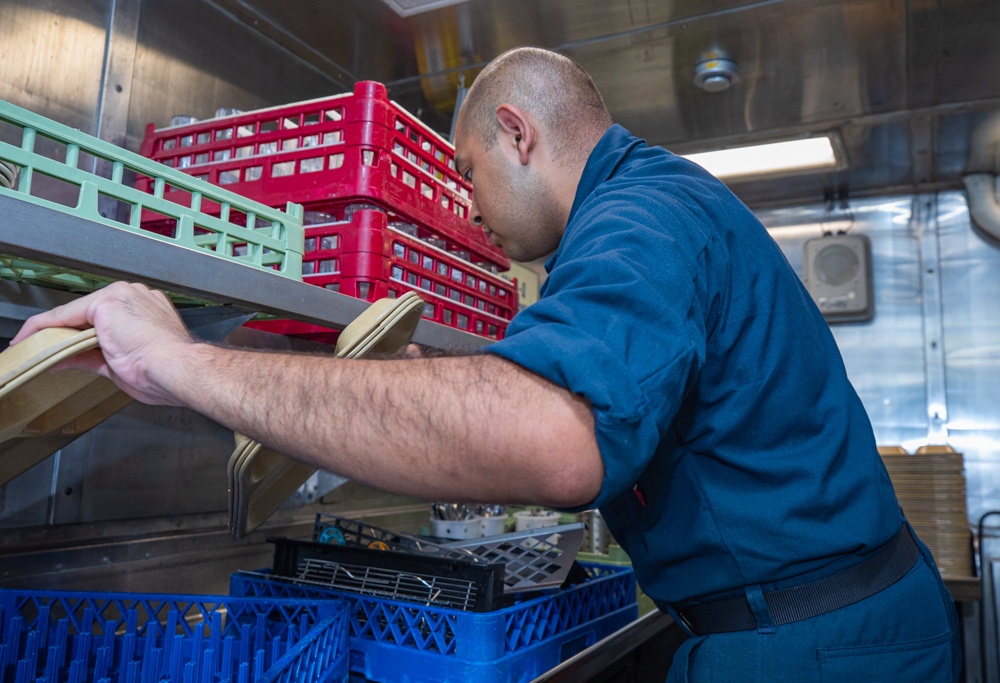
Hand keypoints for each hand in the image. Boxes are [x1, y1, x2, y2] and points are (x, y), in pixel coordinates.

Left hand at [11, 281, 194, 404]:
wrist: (178, 370)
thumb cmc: (166, 371)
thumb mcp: (121, 365)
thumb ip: (92, 357)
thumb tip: (67, 360)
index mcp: (147, 309)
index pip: (102, 318)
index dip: (77, 333)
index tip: (63, 346)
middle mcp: (135, 296)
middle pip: (86, 312)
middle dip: (64, 331)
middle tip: (42, 350)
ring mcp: (121, 296)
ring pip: (75, 312)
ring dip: (53, 329)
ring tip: (32, 345)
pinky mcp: (105, 303)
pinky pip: (64, 315)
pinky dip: (42, 328)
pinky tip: (29, 339)